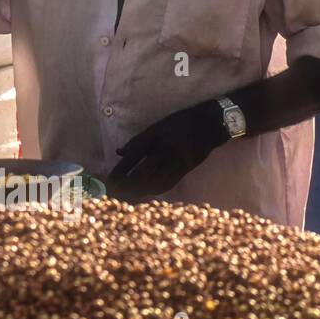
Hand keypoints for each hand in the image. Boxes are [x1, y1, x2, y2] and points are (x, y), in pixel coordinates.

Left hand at [106, 100, 229, 200]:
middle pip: (143, 171)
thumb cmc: (179, 123)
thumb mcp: (156, 127)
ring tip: (126, 195)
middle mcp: (165, 148)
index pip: (133, 155)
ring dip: (140, 190)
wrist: (209, 124)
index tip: (109, 179)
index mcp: (155, 135)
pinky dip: (155, 189)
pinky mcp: (187, 168)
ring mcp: (177, 159)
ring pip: (156, 181)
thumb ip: (137, 141)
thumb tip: (118, 152)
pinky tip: (145, 192)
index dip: (120, 169)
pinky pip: (169, 183)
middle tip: (114, 191)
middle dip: (127, 184)